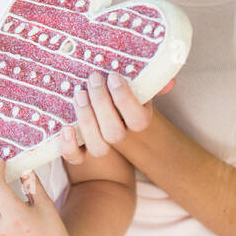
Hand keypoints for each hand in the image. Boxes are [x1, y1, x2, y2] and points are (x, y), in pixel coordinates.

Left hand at [58, 73, 174, 162]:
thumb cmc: (118, 96)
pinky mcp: (79, 152)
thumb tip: (169, 82)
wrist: (103, 120)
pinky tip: (65, 128)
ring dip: (87, 121)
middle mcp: (120, 137)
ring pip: (98, 146)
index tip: (113, 77)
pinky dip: (69, 146)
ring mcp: (100, 146)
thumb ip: (151, 84)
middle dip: (102, 104)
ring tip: (79, 95)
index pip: (137, 120)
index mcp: (138, 121)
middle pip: (114, 133)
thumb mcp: (135, 89)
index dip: (125, 100)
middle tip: (93, 78)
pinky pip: (74, 157)